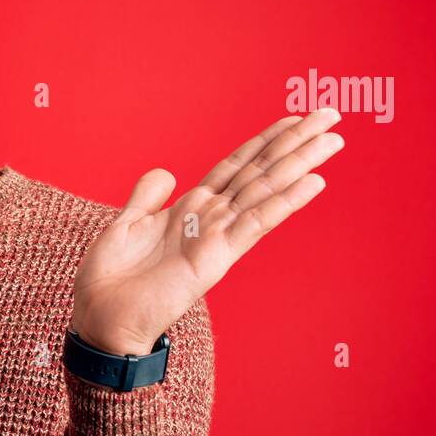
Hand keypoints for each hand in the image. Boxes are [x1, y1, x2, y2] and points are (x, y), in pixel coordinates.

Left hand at [70, 107, 344, 354]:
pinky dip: (284, 202)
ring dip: (300, 163)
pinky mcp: (215, 258)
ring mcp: (216, 238)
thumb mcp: (126, 226)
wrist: (101, 320)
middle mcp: (210, 220)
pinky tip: (312, 182)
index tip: (294, 118)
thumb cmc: (110, 282)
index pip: (235, 167)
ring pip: (265, 190)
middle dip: (294, 143)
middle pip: (260, 172)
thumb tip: (166, 173)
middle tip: (330, 115)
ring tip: (333, 139)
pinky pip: (256, 223)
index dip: (264, 141)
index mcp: (190, 210)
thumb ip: (147, 197)